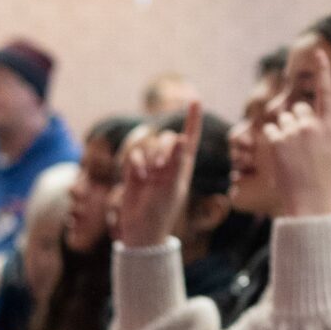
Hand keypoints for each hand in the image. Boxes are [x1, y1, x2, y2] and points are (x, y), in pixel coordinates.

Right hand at [118, 101, 202, 247]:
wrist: (140, 229)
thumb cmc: (161, 211)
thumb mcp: (171, 187)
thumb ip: (175, 162)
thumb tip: (183, 138)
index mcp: (183, 166)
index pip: (190, 138)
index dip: (192, 119)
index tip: (196, 100)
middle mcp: (169, 163)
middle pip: (166, 139)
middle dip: (162, 149)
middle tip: (159, 168)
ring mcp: (152, 166)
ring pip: (148, 145)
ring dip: (148, 158)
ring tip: (148, 177)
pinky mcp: (135, 170)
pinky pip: (134, 155)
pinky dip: (135, 164)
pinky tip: (138, 178)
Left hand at [258, 50, 330, 218]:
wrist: (311, 202)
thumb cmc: (322, 181)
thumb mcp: (327, 151)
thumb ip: (315, 131)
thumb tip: (295, 118)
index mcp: (329, 127)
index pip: (326, 92)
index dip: (322, 71)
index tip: (318, 52)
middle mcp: (312, 124)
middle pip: (297, 110)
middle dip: (295, 123)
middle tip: (301, 150)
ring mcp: (294, 131)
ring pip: (281, 121)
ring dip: (282, 134)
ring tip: (291, 158)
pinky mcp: (277, 139)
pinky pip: (269, 132)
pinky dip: (272, 143)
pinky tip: (282, 159)